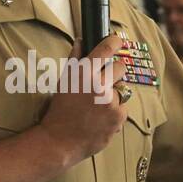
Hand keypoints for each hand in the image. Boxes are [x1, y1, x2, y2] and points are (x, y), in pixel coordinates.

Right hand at [38, 34, 129, 166]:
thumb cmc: (59, 110)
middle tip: (102, 83)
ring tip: (97, 106)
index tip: (117, 40)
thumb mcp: (63, 82)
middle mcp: (99, 86)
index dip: (114, 41)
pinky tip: (100, 118)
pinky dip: (115, 112)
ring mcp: (111, 103)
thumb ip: (75, 60)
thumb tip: (82, 41)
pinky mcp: (118, 118)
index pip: (106, 49)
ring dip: (113, 95)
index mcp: (84, 74)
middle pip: (121, 68)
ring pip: (122, 90)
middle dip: (113, 73)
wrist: (60, 141)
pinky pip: (123, 108)